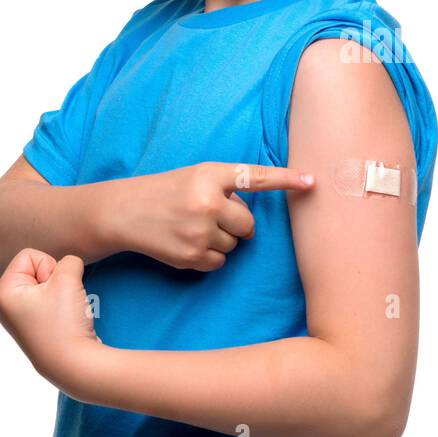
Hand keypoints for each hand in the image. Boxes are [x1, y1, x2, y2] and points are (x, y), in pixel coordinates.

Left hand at [0, 248, 98, 390]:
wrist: (73, 364)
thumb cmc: (63, 323)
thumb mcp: (68, 278)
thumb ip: (69, 261)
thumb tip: (70, 268)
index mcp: (3, 292)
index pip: (31, 255)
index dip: (49, 267)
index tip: (54, 291)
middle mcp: (7, 304)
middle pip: (38, 269)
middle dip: (56, 280)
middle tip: (60, 302)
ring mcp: (21, 317)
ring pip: (48, 285)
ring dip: (63, 292)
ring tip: (65, 312)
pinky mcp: (36, 326)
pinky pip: (52, 301)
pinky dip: (63, 305)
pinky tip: (66, 321)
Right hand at [94, 161, 315, 271]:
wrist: (125, 212)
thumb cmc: (169, 191)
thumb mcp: (198, 176)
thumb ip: (230, 187)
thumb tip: (254, 219)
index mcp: (212, 174)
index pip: (256, 177)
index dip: (287, 180)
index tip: (312, 182)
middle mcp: (207, 201)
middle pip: (249, 225)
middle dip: (236, 224)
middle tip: (208, 215)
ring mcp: (199, 231)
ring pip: (235, 245)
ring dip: (220, 240)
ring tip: (192, 227)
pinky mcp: (191, 256)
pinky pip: (220, 262)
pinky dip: (208, 257)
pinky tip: (187, 243)